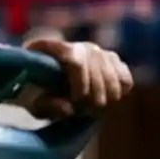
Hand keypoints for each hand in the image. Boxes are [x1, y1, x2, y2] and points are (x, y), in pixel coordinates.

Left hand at [17, 39, 133, 119]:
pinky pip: (126, 80)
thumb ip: (47, 106)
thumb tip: (68, 109)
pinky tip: (103, 99)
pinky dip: (118, 94)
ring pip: (113, 81)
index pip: (76, 62)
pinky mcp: (113, 60)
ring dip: (104, 101)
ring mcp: (98, 51)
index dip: (80, 85)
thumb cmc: (36, 94)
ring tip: (90, 109)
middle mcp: (78, 46)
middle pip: (97, 75)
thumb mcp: (33, 103)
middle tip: (81, 112)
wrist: (49, 84)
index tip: (75, 102)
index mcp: (53, 48)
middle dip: (91, 100)